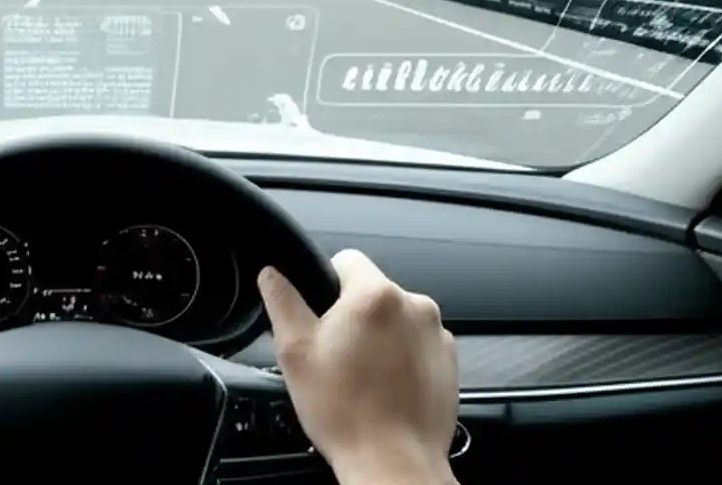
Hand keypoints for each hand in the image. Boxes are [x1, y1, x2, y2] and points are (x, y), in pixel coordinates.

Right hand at [257, 250, 458, 484]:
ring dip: (379, 337)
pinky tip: (385, 387)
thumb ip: (282, 301)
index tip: (321, 315)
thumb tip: (272, 274)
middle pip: (372, 292)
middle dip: (353, 315)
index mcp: (375, 296)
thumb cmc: (345, 412)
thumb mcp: (295, 352)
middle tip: (336, 355)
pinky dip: (402, 358)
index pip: (347, 259)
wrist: (393, 462)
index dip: (327, 283)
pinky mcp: (449, 360)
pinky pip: (417, 344)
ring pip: (396, 319)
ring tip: (361, 377)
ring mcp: (437, 334)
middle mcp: (414, 306)